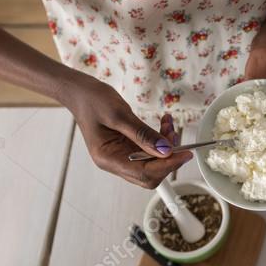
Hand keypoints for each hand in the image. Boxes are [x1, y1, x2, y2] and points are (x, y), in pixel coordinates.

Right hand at [61, 73, 191, 187]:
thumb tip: (166, 151)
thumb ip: (143, 134)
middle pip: (150, 174)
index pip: (144, 173)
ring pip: (152, 162)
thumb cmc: (92, 100)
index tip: (185, 154)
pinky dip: (160, 139)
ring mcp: (121, 155)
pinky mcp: (127, 147)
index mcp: (108, 159)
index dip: (167, 165)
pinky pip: (149, 150)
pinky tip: (164, 124)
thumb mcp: (119, 114)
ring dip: (166, 146)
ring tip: (169, 124)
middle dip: (168, 157)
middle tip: (176, 136)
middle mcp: (114, 162)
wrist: (80, 91)